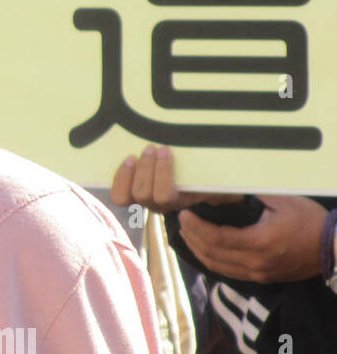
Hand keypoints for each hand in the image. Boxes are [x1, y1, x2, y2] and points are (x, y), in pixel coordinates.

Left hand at [111, 144, 241, 211]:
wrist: (199, 183)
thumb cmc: (208, 173)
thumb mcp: (216, 171)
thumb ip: (217, 167)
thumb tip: (233, 150)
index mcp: (181, 201)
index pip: (164, 196)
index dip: (160, 174)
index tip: (166, 151)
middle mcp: (160, 205)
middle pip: (143, 195)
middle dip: (146, 169)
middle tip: (154, 147)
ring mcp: (145, 201)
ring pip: (126, 197)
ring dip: (131, 173)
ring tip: (138, 154)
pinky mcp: (132, 195)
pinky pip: (118, 195)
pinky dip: (119, 178)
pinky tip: (128, 160)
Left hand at [176, 195, 328, 284]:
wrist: (335, 249)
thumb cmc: (311, 222)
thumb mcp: (284, 201)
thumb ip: (253, 195)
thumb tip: (228, 188)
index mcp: (260, 242)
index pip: (216, 238)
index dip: (196, 227)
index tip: (184, 214)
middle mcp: (255, 262)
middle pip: (211, 254)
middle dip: (191, 237)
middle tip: (182, 222)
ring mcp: (257, 273)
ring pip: (215, 266)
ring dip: (197, 250)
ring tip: (187, 234)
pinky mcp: (261, 278)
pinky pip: (227, 272)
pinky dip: (210, 260)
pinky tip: (203, 249)